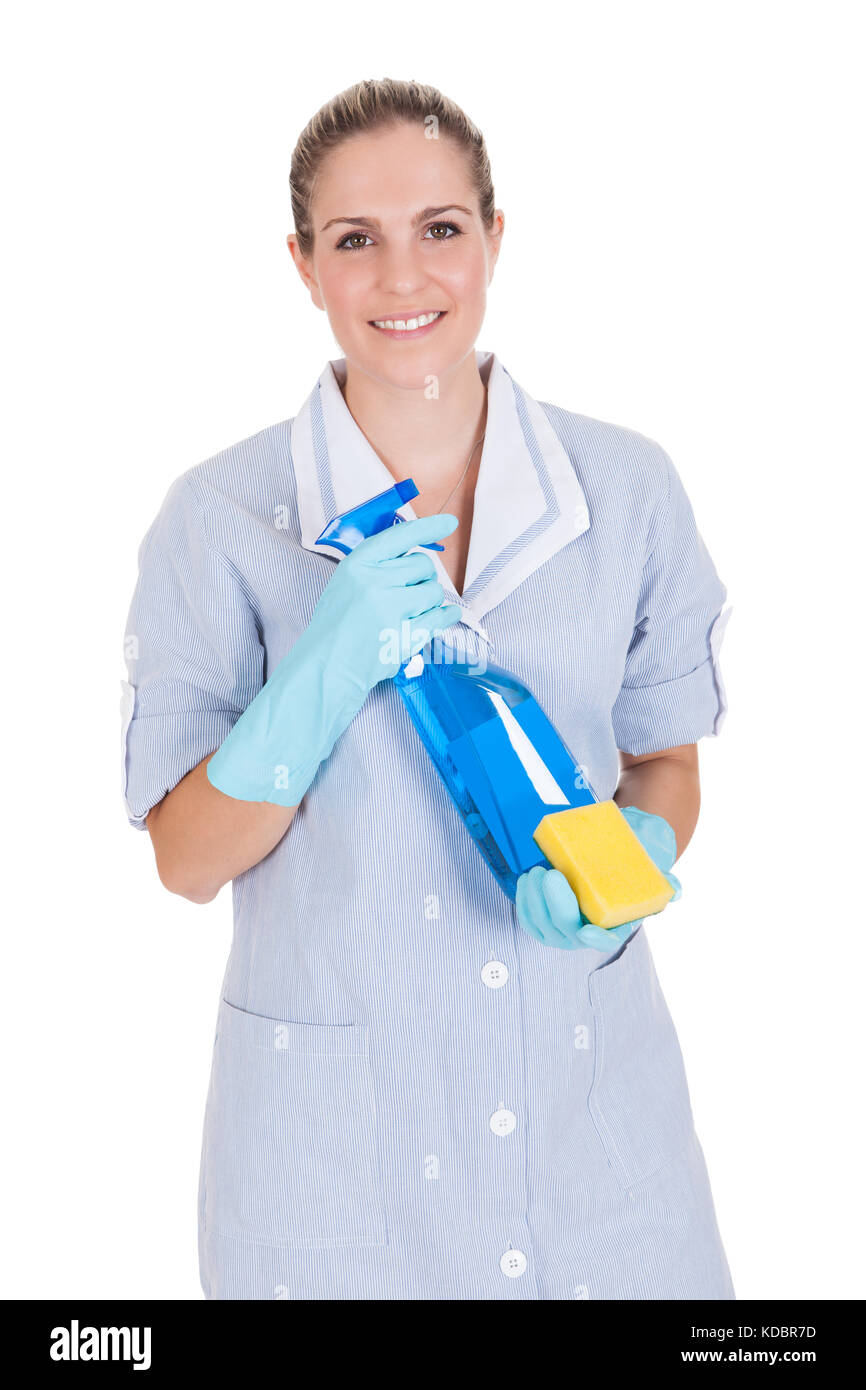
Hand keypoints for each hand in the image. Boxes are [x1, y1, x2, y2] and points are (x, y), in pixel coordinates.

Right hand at [206, 513, 461, 806]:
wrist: (326, 667)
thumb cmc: (336, 626)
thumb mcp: (347, 584)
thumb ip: (376, 567)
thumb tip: (415, 552)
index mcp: (357, 564)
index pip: (401, 536)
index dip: (428, 527)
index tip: (449, 523)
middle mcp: (374, 582)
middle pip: (423, 567)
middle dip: (422, 579)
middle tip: (409, 594)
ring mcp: (390, 609)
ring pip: (433, 593)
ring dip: (430, 602)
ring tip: (410, 614)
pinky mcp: (404, 636)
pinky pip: (440, 618)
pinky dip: (446, 617)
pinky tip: (445, 616)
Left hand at [514, 806, 680, 951]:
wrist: (609, 858)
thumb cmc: (630, 866)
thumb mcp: (652, 868)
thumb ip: (665, 880)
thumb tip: (676, 890)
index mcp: (615, 925)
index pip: (607, 941)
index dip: (596, 940)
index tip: (586, 930)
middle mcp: (588, 933)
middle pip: (566, 930)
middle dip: (554, 905)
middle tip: (550, 874)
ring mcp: (564, 929)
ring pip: (543, 925)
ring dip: (534, 900)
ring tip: (536, 872)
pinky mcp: (544, 920)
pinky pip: (529, 919)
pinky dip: (524, 902)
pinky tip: (527, 881)